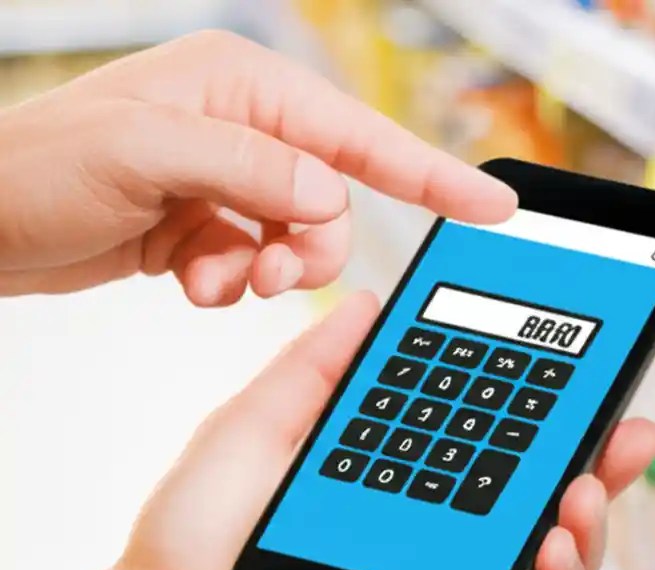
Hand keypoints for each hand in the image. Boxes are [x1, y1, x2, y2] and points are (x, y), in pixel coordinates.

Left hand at [0, 31, 515, 301]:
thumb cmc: (36, 168)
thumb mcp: (143, 155)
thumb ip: (250, 170)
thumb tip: (329, 197)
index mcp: (244, 87)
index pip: (359, 135)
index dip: (433, 173)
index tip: (494, 203)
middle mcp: (246, 128)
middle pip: (336, 200)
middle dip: (311, 248)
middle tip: (271, 274)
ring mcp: (228, 177)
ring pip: (303, 239)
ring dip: (271, 271)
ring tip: (220, 280)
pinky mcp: (207, 222)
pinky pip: (260, 263)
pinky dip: (233, 283)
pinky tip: (189, 279)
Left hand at [0, 294, 654, 569]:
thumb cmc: (199, 538)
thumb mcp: (264, 424)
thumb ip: (321, 365)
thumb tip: (371, 299)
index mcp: (416, 489)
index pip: (511, 452)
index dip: (564, 424)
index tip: (602, 388)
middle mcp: (443, 547)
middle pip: (547, 515)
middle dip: (601, 481)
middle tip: (623, 446)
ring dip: (582, 551)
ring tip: (571, 516)